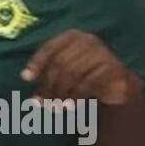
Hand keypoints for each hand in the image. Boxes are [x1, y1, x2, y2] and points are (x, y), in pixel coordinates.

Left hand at [21, 30, 140, 106]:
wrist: (118, 84)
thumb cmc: (85, 76)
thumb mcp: (64, 76)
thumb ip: (48, 83)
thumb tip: (34, 101)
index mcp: (72, 37)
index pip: (49, 47)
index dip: (36, 62)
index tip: (25, 78)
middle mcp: (87, 40)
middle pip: (59, 63)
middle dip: (49, 86)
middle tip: (43, 104)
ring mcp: (101, 52)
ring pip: (72, 73)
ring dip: (61, 94)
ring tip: (56, 108)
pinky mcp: (112, 67)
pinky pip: (88, 83)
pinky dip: (76, 97)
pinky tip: (70, 107)